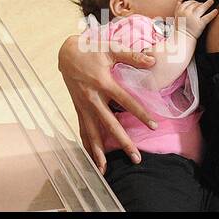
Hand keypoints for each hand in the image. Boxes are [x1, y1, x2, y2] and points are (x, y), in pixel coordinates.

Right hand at [58, 31, 159, 172]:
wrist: (65, 53)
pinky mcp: (78, 108)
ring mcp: (83, 105)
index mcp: (102, 82)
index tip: (153, 125)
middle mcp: (92, 97)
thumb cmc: (90, 50)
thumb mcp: (110, 48)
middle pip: (109, 124)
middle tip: (136, 157)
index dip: (140, 113)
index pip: (125, 101)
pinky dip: (86, 145)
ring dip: (98, 151)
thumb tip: (153, 60)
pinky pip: (82, 130)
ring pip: (92, 132)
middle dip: (122, 141)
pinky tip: (91, 160)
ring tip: (105, 170)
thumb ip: (131, 56)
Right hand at [175, 0, 217, 37]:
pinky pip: (207, 17)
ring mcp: (194, 18)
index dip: (193, 2)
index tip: (197, 2)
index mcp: (180, 10)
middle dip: (200, 3)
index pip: (188, 2)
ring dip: (207, 4)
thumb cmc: (180, 27)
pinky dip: (212, 13)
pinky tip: (216, 10)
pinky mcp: (200, 24)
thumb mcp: (176, 15)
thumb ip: (178, 6)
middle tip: (204, 4)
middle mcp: (187, 13)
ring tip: (211, 1)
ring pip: (201, 8)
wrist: (182, 38)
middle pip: (195, 4)